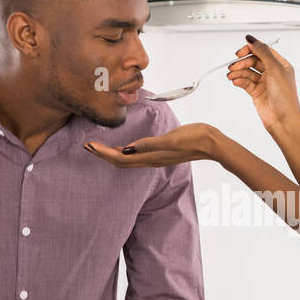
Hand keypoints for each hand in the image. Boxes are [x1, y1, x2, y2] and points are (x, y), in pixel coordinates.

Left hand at [83, 122, 220, 168]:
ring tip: (98, 147)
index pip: (120, 158)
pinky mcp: (160, 152)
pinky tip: (123, 146)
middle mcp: (151, 159)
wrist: (212, 144)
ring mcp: (156, 157)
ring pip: (127, 159)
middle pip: (120, 161)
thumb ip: (149, 144)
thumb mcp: (170, 139)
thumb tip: (127, 149)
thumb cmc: (194, 138)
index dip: (103, 154)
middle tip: (87, 147)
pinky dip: (124, 152)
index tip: (89, 146)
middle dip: (102, 155)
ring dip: (111, 154)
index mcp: (151, 157)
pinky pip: (136, 155)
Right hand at [227, 35, 299, 132]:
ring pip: (247, 72)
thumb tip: (251, 39)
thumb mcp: (275, 69)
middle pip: (253, 61)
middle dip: (242, 62)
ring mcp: (264, 82)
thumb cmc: (285, 97)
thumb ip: (262, 52)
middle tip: (234, 66)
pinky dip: (239, 81)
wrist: (283, 119)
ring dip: (238, 72)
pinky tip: (235, 82)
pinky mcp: (256, 92)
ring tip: (231, 75)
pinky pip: (245, 82)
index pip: (263, 51)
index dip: (250, 49)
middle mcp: (272, 72)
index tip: (240, 52)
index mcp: (280, 64)